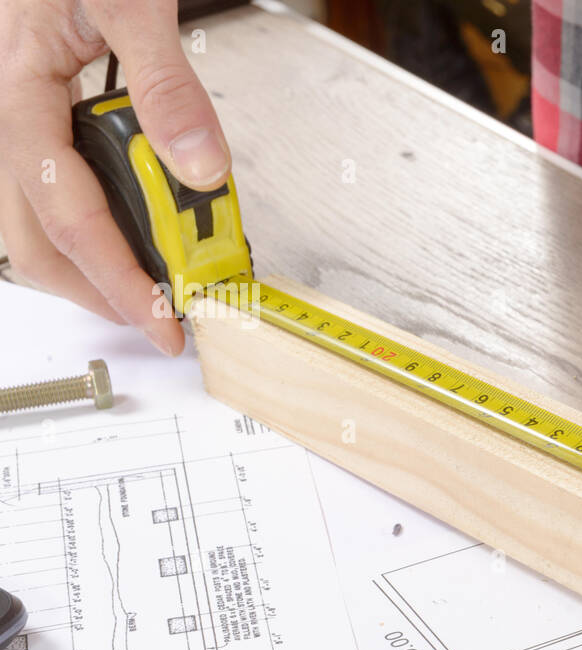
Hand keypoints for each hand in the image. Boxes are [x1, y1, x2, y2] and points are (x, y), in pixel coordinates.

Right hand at [0, 0, 229, 354]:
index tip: (161, 317)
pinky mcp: (44, 115)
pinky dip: (99, 226)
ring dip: (95, 264)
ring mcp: (23, 116)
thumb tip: (199, 167)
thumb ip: (168, 85)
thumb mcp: (130, 2)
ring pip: (40, 220)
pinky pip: (59, 189)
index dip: (116, 277)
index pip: (66, 212)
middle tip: (160, 321)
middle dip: (97, 291)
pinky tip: (140, 232)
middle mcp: (11, 112)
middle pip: (35, 237)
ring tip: (154, 287)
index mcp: (19, 90)